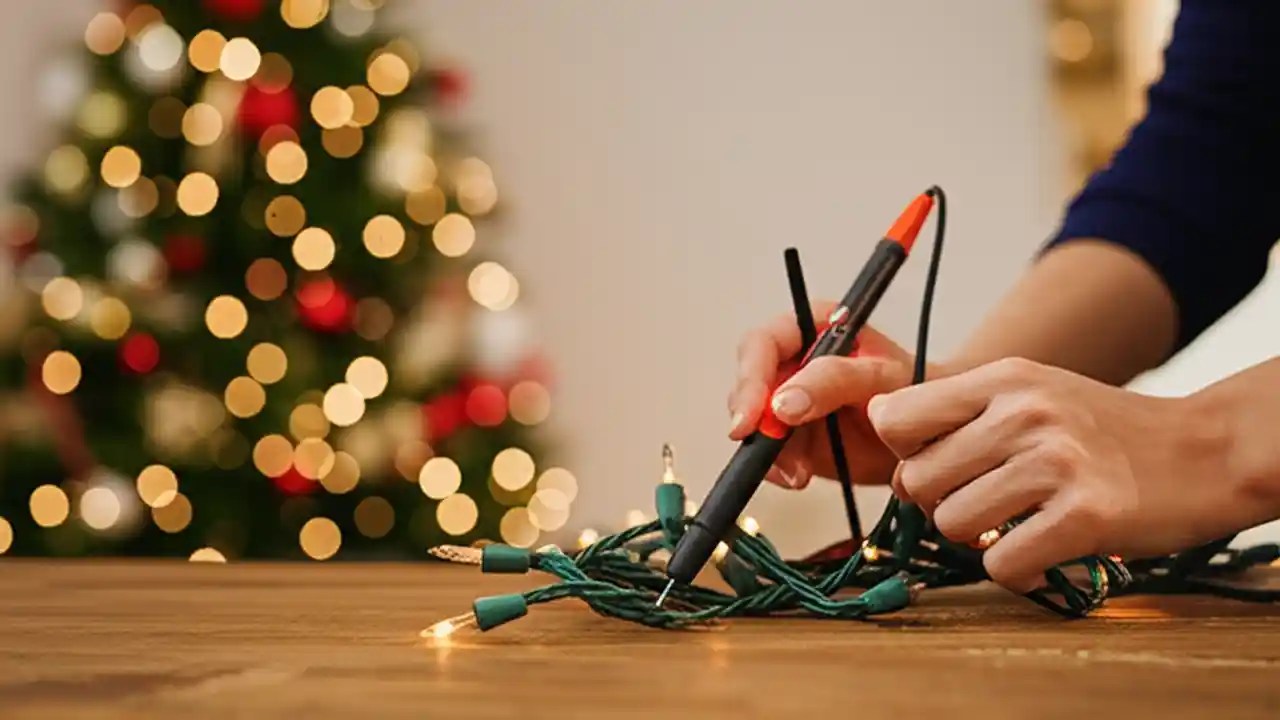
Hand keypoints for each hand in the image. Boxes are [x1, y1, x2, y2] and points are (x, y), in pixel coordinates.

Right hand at [727, 301, 920, 488]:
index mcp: (815, 328)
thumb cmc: (916, 391)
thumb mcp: (882, 378)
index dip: (752, 376)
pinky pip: (767, 452)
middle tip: (763, 446)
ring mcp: (790, 400)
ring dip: (768, 450)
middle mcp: (795, 360)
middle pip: (750, 382)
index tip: (752, 413)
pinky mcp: (792, 436)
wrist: (933, 436)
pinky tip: (798, 476)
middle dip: (752, 418)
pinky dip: (777, 468)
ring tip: (799, 471)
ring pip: (753, 421)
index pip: (764, 343)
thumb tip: (783, 402)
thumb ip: (834, 380)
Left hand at [867, 357, 1232, 592]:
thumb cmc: (1104, 430)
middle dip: (940, 503)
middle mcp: (1026, 414)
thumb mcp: (1031, 392)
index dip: (905, 455)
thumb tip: (877, 425)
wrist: (1205, 451)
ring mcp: (1058, 463)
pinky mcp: (1086, 517)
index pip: (895, 419)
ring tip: (1018, 523)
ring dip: (978, 539)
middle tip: (985, 503)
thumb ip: (957, 408)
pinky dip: (1014, 570)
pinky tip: (1041, 551)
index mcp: (1005, 379)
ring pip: (952, 524)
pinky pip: (1002, 564)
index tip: (939, 466)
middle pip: (916, 481)